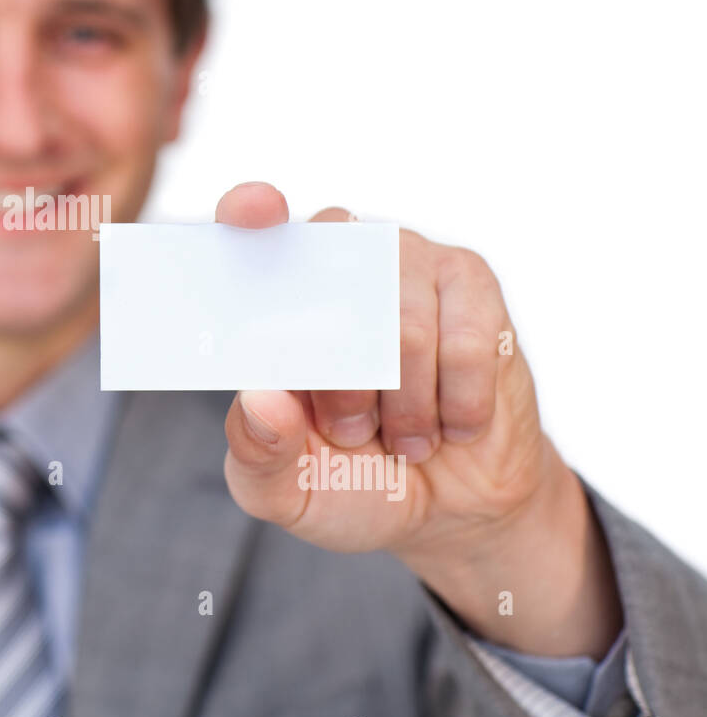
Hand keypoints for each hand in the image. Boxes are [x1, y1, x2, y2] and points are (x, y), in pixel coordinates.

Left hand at [217, 181, 620, 657]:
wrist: (450, 505)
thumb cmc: (350, 482)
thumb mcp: (285, 492)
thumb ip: (257, 453)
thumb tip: (260, 397)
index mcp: (271, 302)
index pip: (247, 225)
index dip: (248, 210)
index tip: (251, 211)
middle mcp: (334, 264)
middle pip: (331, 283)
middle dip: (340, 379)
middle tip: (347, 431)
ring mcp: (403, 262)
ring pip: (403, 324)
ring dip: (404, 403)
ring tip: (402, 437)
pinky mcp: (469, 282)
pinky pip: (467, 340)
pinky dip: (458, 403)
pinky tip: (452, 426)